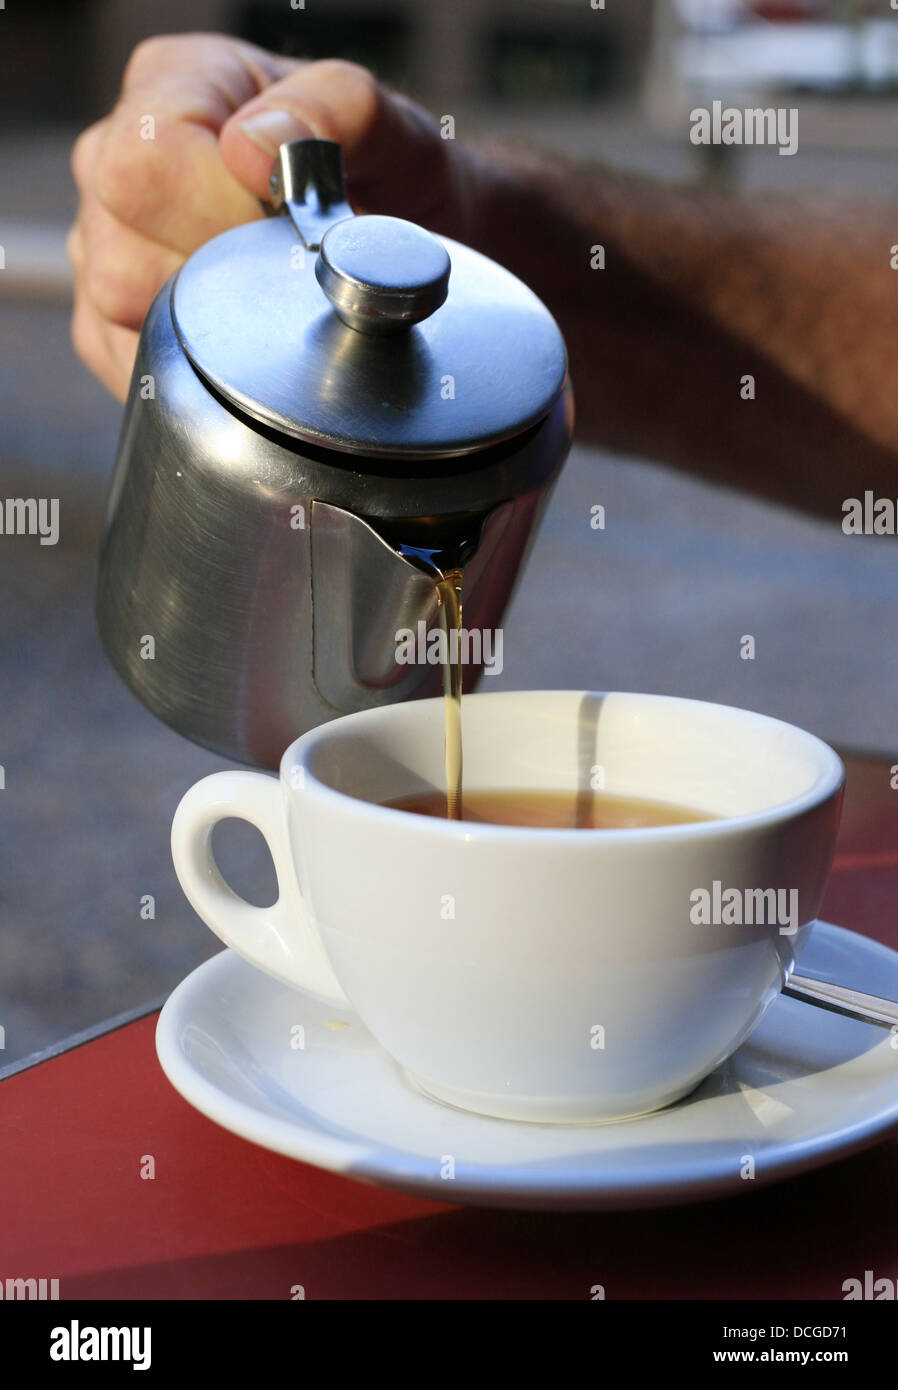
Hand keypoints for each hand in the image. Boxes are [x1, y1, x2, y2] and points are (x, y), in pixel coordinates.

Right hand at [68, 33, 484, 399]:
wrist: (400, 258)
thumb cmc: (387, 185)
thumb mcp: (393, 132)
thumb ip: (336, 111)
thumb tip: (250, 147)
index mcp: (175, 86)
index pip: (145, 162)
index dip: (217, 213)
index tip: (283, 230)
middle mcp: (119, 159)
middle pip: (120, 252)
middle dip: (218, 281)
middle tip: (284, 275)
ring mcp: (105, 243)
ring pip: (118, 311)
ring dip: (208, 327)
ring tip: (271, 301)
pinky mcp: (112, 322)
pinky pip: (132, 361)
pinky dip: (196, 369)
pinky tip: (245, 343)